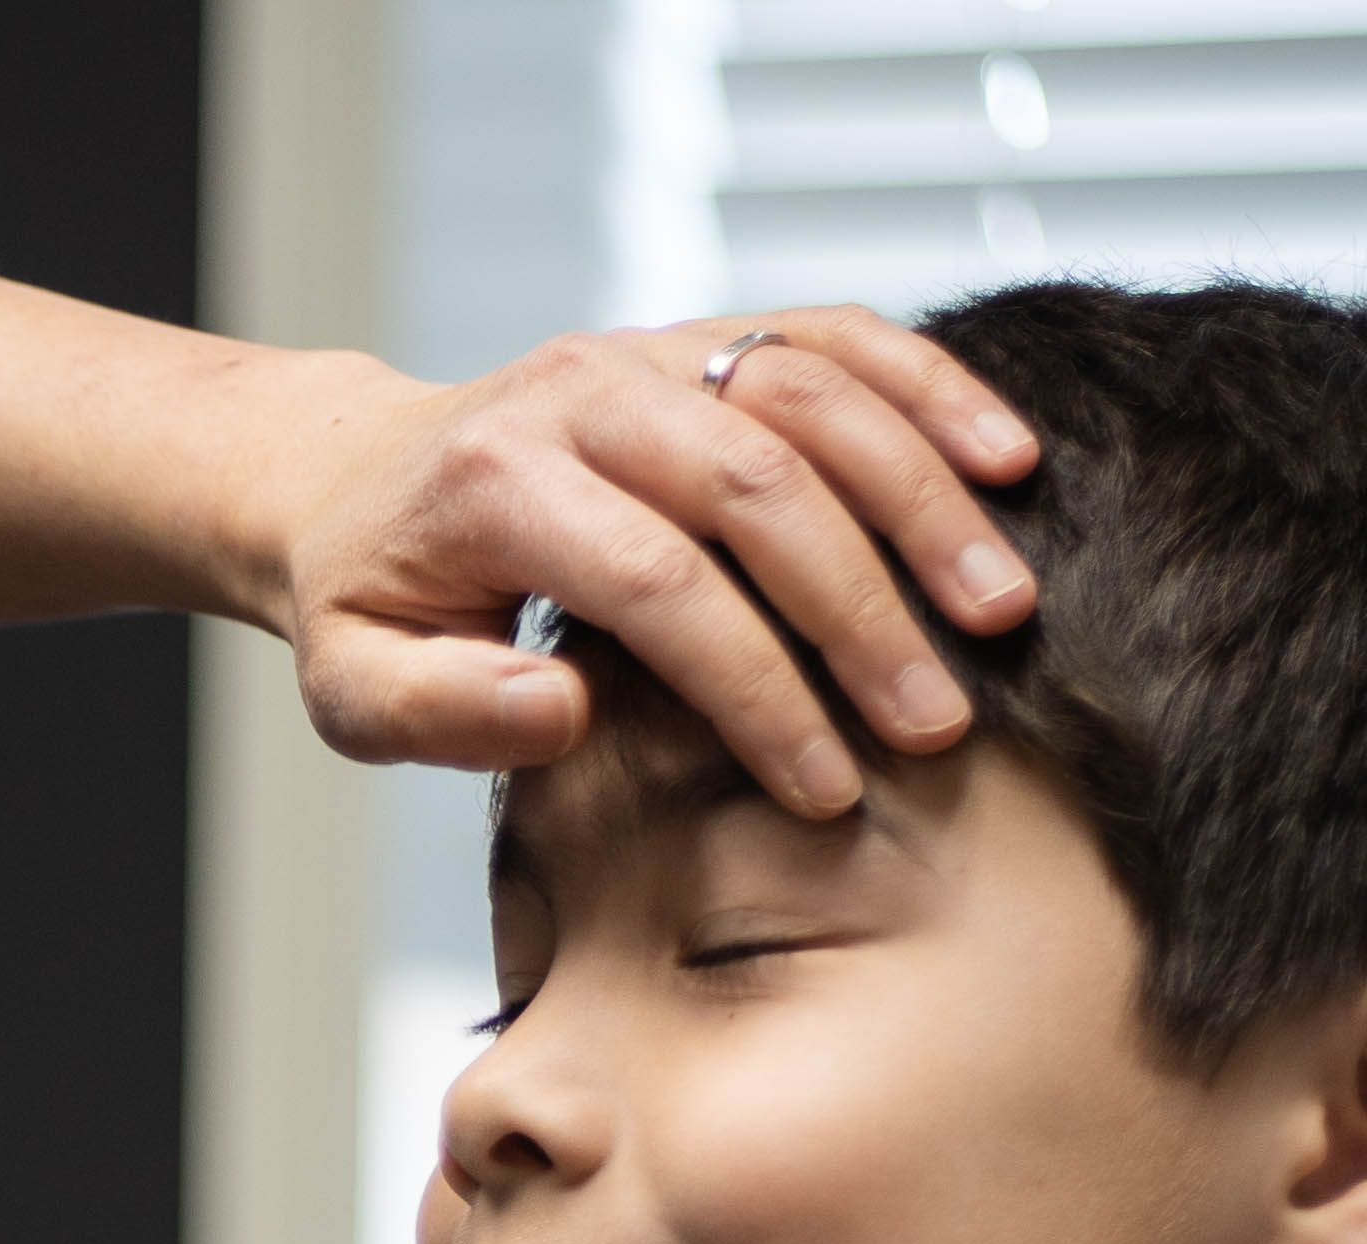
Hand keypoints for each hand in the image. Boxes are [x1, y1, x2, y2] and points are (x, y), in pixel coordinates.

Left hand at [0, 264, 1041, 818]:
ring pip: (817, 396)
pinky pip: (838, 336)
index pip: (658, 586)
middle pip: (759, 487)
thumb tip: (563, 710)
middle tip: (938, 724)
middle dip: (862, 611)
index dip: (754, 689)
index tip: (824, 787)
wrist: (357, 482)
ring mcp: (654, 347)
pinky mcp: (709, 333)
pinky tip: (1010, 465)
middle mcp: (582, 392)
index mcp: (497, 484)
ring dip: (924, 501)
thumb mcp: (356, 689)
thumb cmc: (372, 607)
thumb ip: (440, 714)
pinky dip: (931, 388)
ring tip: (1004, 612)